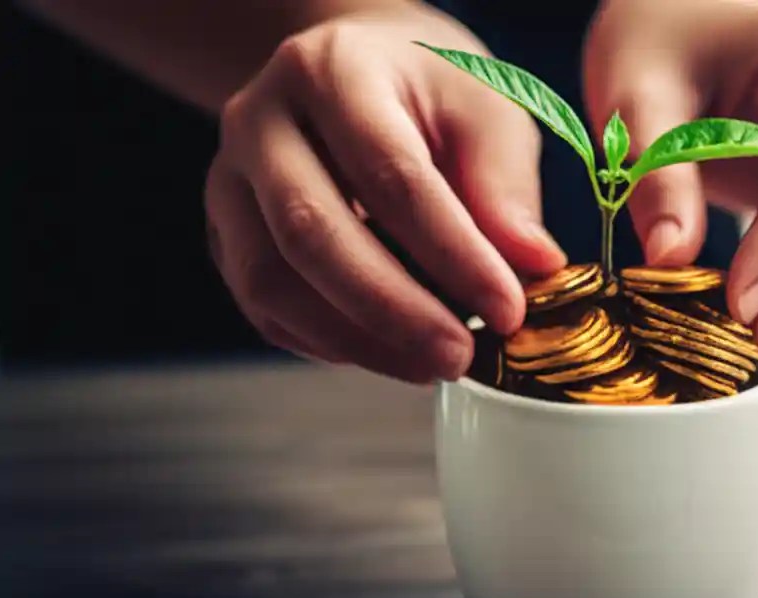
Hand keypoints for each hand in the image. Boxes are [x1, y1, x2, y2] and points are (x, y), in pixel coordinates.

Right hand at [205, 6, 564, 383]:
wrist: (358, 71)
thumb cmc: (429, 91)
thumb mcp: (487, 108)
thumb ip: (506, 185)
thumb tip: (534, 266)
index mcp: (332, 71)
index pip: (391, 175)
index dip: (453, 253)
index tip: (508, 308)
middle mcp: (259, 121)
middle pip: (310, 232)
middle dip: (393, 310)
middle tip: (460, 356)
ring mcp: (226, 181)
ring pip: (270, 281)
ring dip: (356, 340)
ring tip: (432, 366)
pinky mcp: (223, 234)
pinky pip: (263, 308)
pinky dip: (328, 343)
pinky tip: (388, 352)